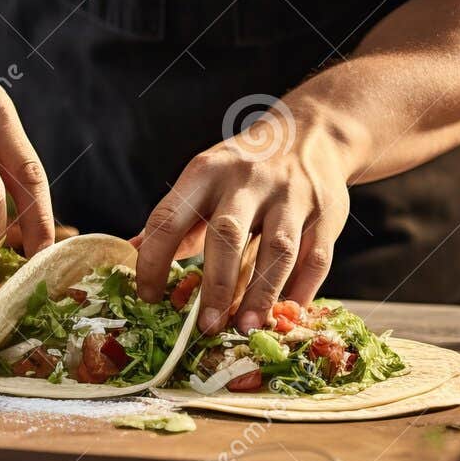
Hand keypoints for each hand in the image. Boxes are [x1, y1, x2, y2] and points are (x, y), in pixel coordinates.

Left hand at [134, 99, 353, 335]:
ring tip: (246, 327)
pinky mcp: (326, 213)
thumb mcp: (204, 179)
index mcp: (206, 171)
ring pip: (278, 249)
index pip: (170, 217)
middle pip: (227, 233)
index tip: (149, 297)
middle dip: (214, 284)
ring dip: (261, 293)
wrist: (310, 132)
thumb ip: (176, 218)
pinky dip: (302, 290)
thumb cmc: (244, 168)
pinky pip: (316, 258)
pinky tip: (286, 314)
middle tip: (205, 326)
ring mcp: (292, 196)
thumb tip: (133, 251)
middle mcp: (249, 180)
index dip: (155, 260)